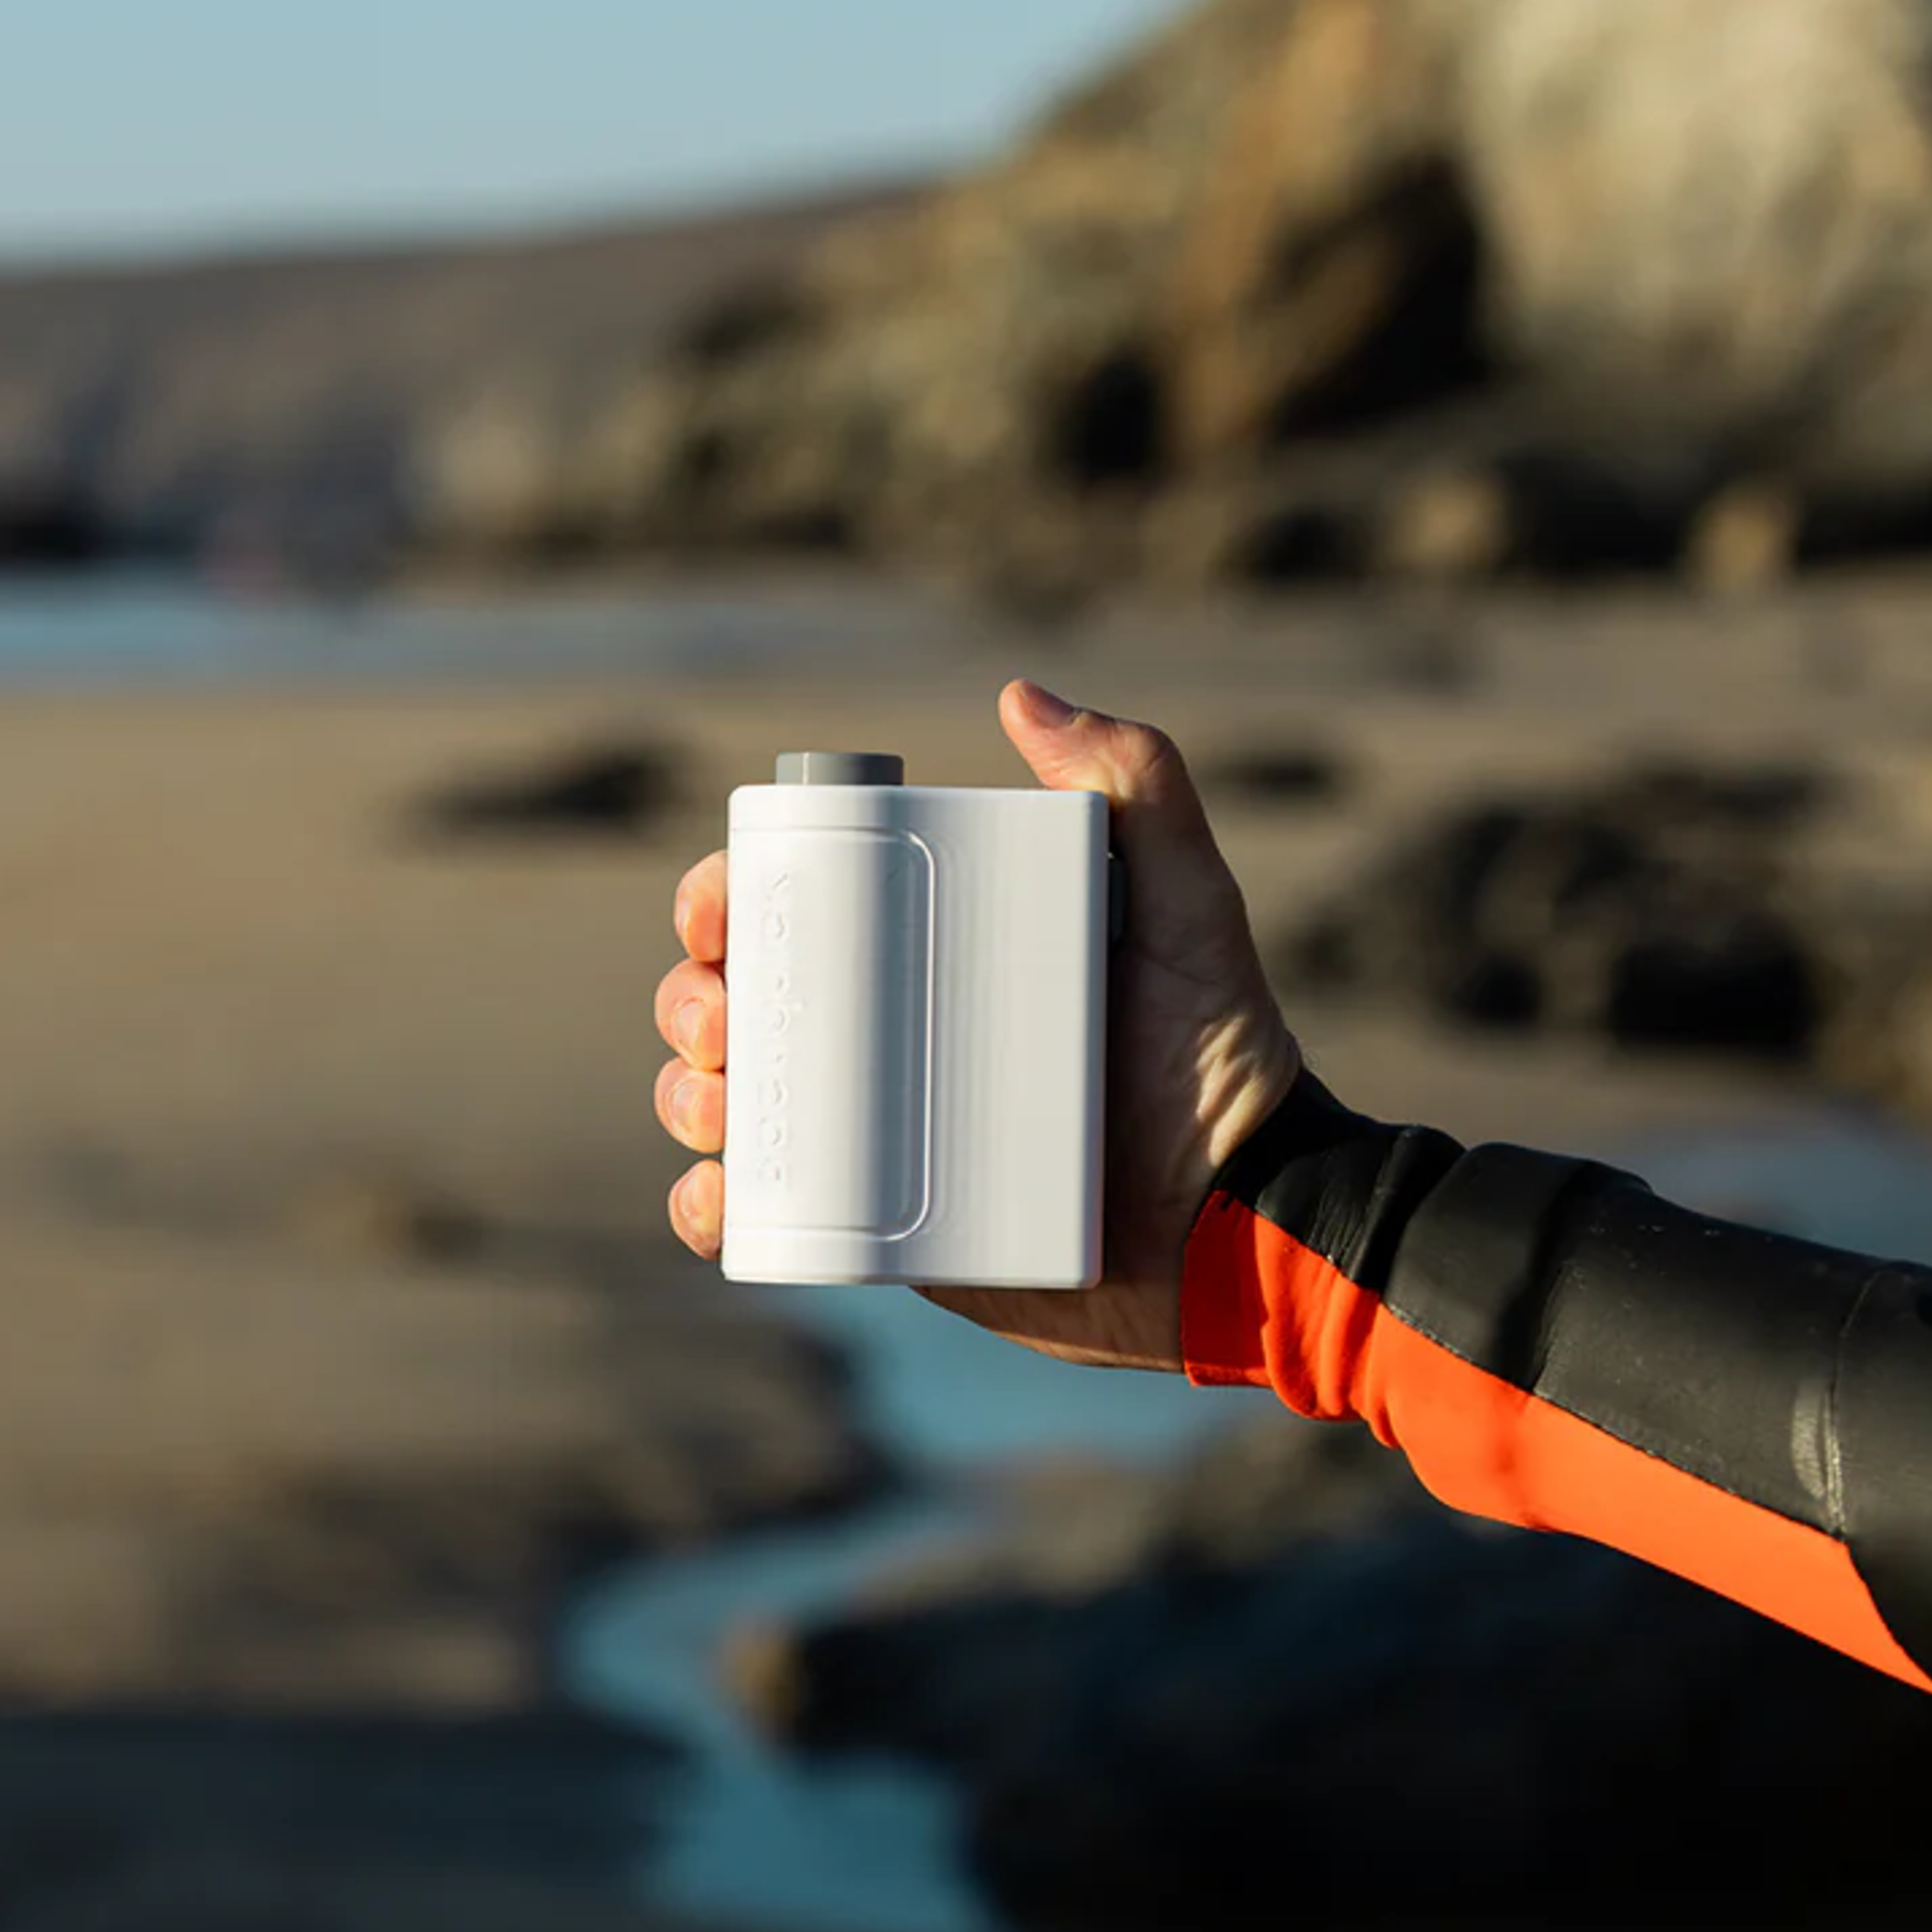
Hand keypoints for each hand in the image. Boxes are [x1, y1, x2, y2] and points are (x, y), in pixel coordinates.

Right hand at [652, 682, 1302, 1373]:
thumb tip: (1021, 694)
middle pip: (743, 1005)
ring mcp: (880, 1142)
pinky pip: (770, 1224)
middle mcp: (891, 1042)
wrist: (1243, 1224)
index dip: (725, 901)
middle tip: (726, 1022)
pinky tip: (718, 1201)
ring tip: (722, 1108)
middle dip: (695, 1005)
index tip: (718, 914)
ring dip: (689, 1098)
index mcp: (931, 957)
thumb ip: (1136, 787)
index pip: (797, 909)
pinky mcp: (887, 1237)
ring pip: (735, 1107)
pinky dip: (712, 1212)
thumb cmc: (1221, 1058)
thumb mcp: (1186, 904)